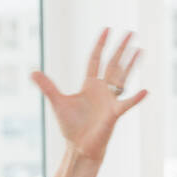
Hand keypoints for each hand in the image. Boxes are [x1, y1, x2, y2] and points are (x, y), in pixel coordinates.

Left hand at [30, 27, 147, 162]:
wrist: (79, 146)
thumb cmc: (71, 127)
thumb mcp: (58, 102)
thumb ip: (47, 86)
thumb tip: (32, 72)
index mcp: (90, 85)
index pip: (96, 59)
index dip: (100, 45)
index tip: (106, 29)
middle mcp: (102, 90)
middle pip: (113, 64)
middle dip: (121, 48)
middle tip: (130, 32)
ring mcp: (110, 100)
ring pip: (123, 77)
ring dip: (131, 64)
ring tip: (140, 50)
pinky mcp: (113, 114)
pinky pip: (126, 104)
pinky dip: (135, 99)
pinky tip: (144, 91)